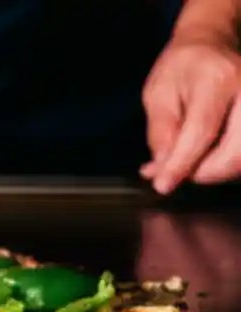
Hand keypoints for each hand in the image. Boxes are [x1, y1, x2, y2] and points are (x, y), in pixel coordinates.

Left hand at [141, 35, 240, 193]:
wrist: (213, 45)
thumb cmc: (181, 69)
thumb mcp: (158, 94)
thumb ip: (161, 132)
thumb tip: (162, 168)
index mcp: (217, 79)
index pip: (201, 131)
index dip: (181, 164)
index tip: (163, 185)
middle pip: (236, 152)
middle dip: (205, 173)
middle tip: (180, 173)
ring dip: (218, 171)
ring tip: (192, 163)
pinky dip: (229, 164)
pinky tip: (208, 158)